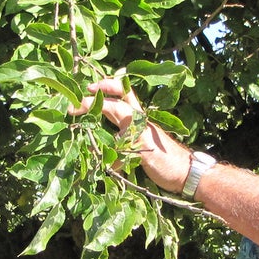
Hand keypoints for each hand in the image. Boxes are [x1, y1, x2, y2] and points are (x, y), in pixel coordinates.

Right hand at [70, 77, 191, 193]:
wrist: (187, 173)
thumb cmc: (168, 163)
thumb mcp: (144, 154)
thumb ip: (125, 150)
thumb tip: (105, 159)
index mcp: (137, 119)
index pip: (110, 104)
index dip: (89, 104)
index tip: (71, 109)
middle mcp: (138, 118)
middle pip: (121, 91)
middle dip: (105, 86)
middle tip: (88, 89)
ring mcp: (140, 125)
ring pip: (123, 102)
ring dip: (108, 97)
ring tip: (92, 98)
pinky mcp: (141, 136)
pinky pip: (124, 120)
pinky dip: (112, 116)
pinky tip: (104, 124)